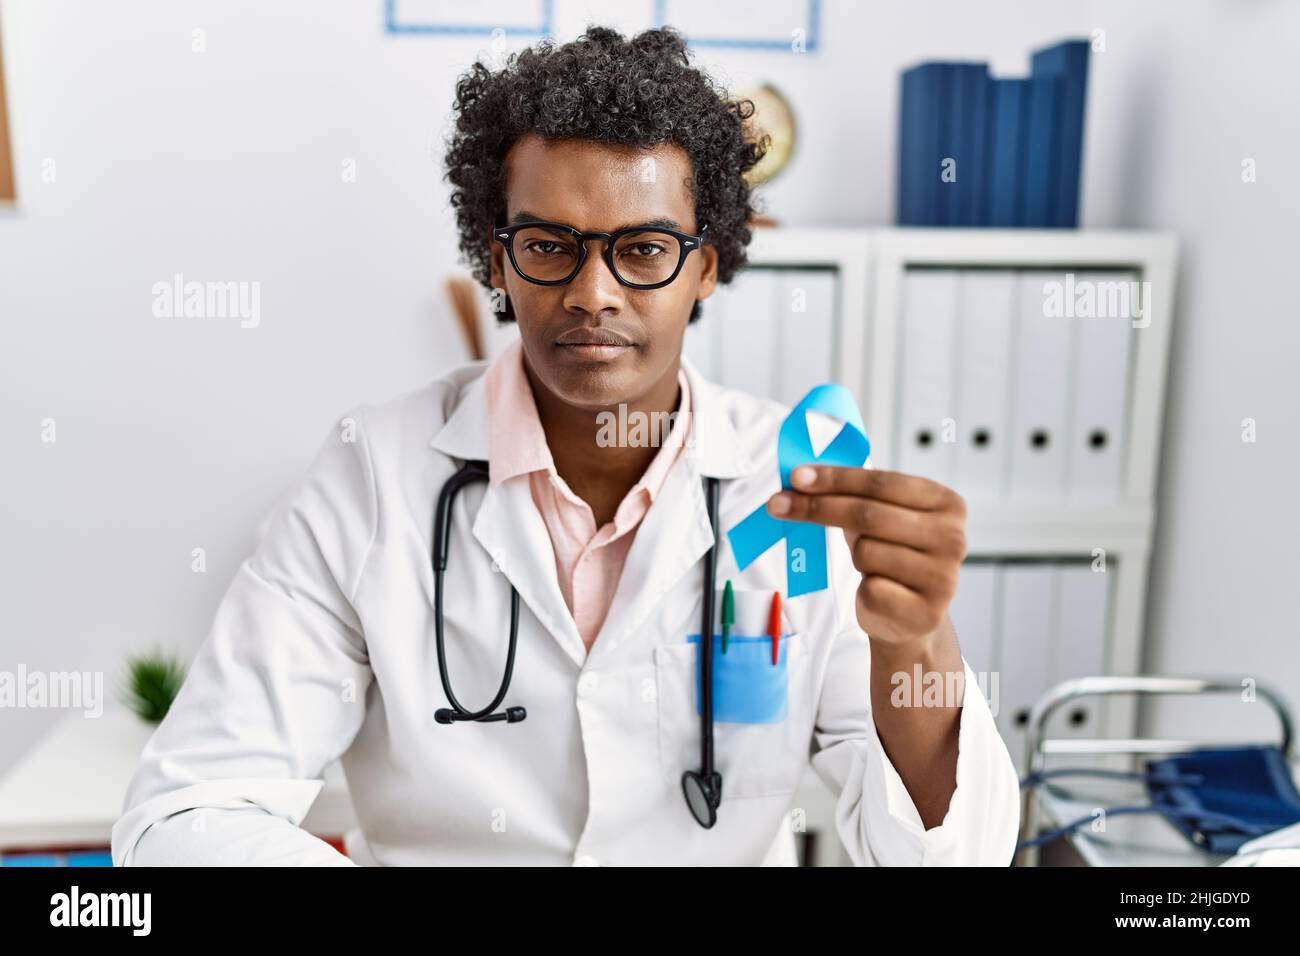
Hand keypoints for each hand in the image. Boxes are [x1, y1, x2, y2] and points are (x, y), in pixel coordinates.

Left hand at [767, 464, 966, 647]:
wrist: (910, 617)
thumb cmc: (891, 557)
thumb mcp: (880, 519)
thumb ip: (852, 495)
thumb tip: (801, 479)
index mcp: (947, 504)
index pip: (881, 482)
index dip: (835, 478)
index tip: (796, 477)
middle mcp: (952, 537)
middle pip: (868, 513)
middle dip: (817, 507)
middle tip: (778, 504)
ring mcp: (943, 576)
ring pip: (866, 551)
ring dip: (856, 557)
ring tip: (871, 566)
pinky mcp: (925, 611)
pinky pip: (871, 588)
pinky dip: (864, 588)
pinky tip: (880, 591)